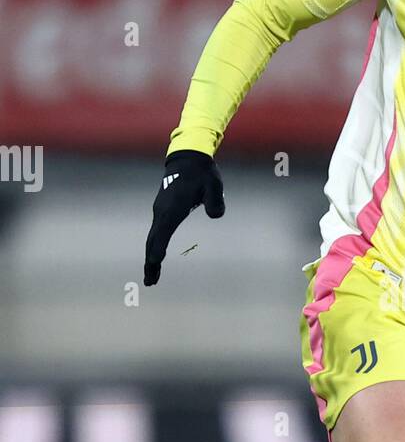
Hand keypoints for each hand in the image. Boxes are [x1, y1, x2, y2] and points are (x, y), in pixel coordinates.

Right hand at [144, 150, 224, 284]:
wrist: (187, 159)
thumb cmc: (202, 173)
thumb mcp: (214, 185)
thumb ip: (216, 201)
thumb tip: (216, 215)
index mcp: (173, 208)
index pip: (164, 231)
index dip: (159, 247)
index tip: (154, 262)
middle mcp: (162, 211)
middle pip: (152, 241)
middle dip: (151, 262)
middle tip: (150, 282)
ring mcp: (159, 212)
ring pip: (152, 239)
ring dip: (150, 258)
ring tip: (152, 278)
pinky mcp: (161, 212)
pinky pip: (156, 234)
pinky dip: (153, 248)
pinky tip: (156, 259)